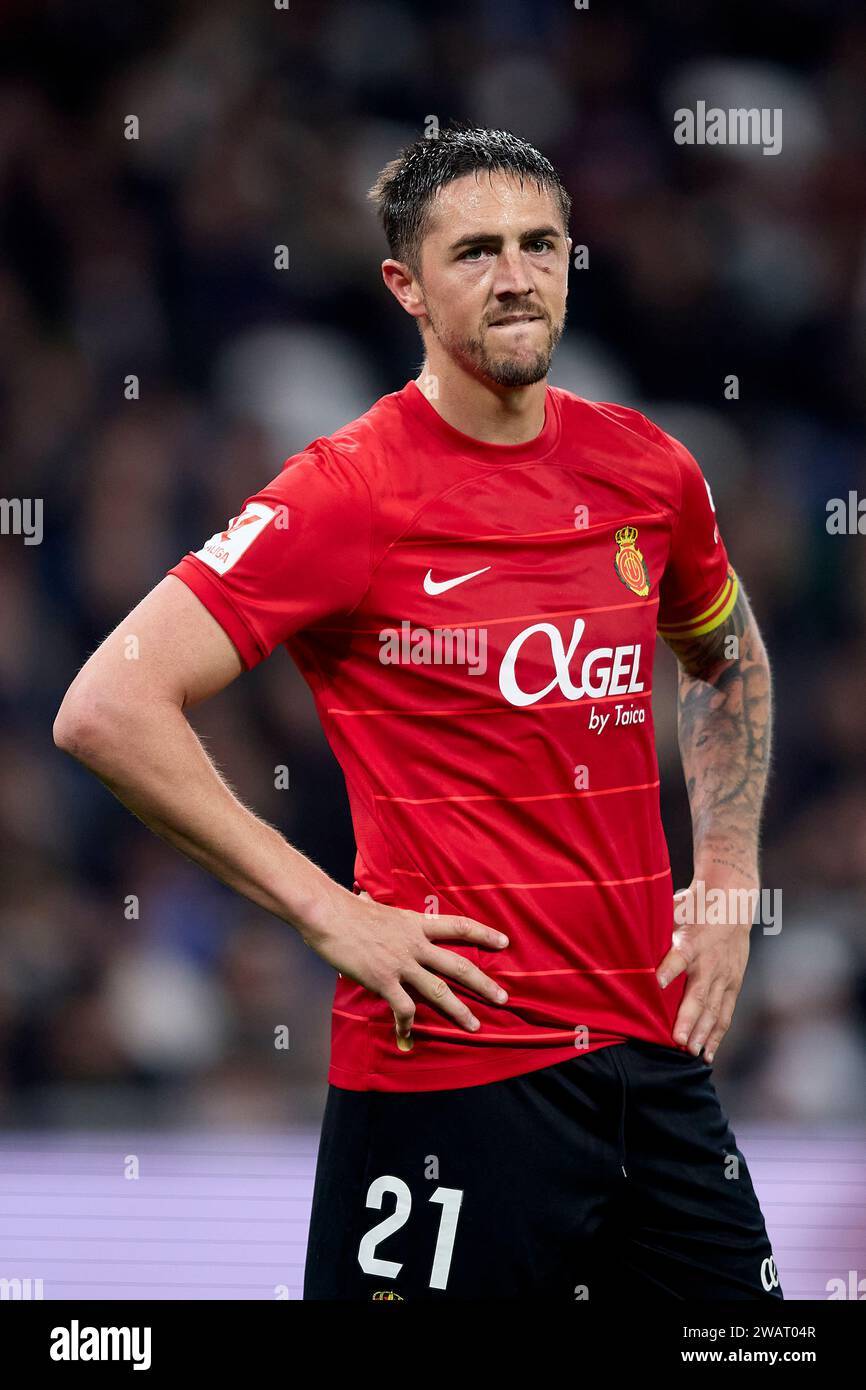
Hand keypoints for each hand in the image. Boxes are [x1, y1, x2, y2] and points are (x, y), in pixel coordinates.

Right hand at [299, 887, 508, 1045]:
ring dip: (459, 1011)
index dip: (483, 934)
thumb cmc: (347, 909)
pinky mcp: (384, 980)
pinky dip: (406, 1026)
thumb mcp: (377, 907)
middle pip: (458, 965)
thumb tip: (370, 900)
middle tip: (503, 997)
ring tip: (474, 1026)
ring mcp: (401, 963)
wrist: (329, 914)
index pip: (458, 926)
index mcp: (416, 923)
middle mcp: (415, 944)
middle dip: (484, 983)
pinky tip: (408, 1038)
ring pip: (439, 991)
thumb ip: (384, 913)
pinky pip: (402, 1008)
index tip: (503, 942)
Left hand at [656, 877, 754, 1062]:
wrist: (732, 901)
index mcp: (690, 942)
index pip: (677, 959)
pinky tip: (707, 1054)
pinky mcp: (733, 984)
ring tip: (690, 1053)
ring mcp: (724, 976)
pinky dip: (717, 1035)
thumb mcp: (671, 909)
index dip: (666, 973)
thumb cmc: (693, 907)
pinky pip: (725, 1014)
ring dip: (702, 1033)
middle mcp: (709, 962)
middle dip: (687, 1019)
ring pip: (714, 1009)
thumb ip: (652, 928)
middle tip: (676, 1040)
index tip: (654, 987)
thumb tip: (618, 936)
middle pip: (698, 994)